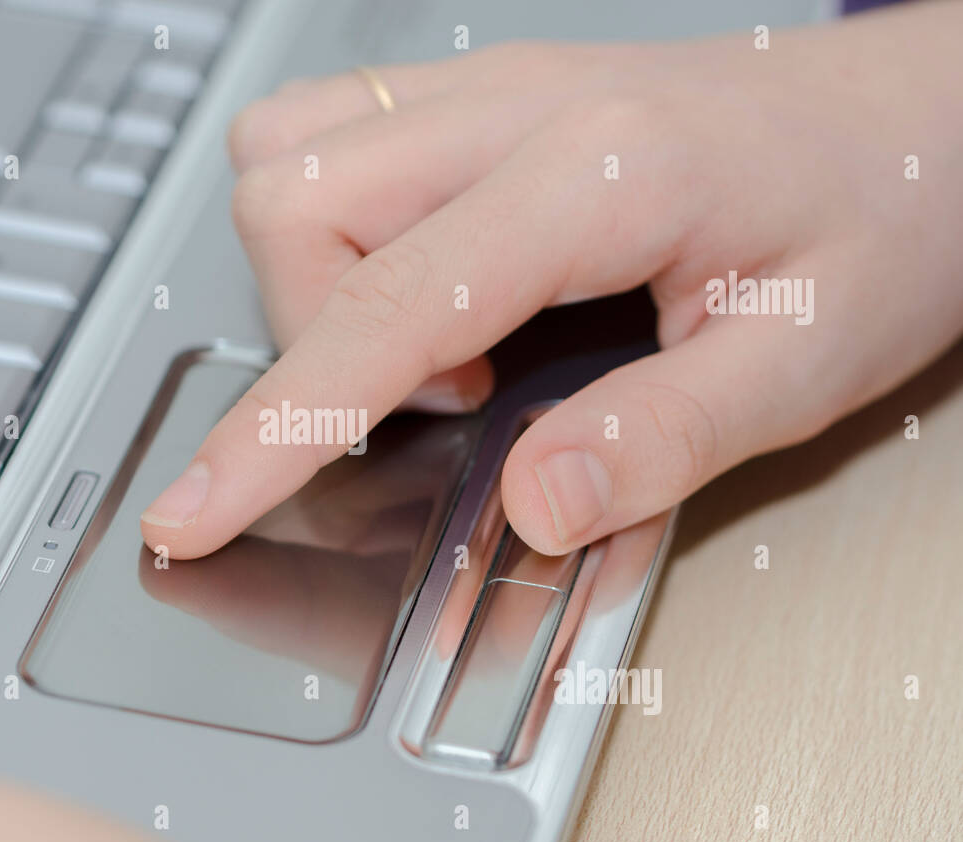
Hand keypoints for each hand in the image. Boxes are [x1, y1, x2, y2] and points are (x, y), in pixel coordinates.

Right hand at [140, 2, 962, 559]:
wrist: (921, 119)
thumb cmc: (883, 218)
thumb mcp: (800, 361)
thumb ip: (658, 440)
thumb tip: (531, 505)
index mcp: (598, 172)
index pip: (382, 310)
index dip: (272, 430)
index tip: (195, 509)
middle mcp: (518, 107)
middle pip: (291, 199)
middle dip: (311, 338)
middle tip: (446, 405)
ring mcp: (491, 87)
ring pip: (288, 154)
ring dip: (316, 279)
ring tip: (442, 349)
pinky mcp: (482, 98)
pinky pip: (333, 136)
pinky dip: (338, 234)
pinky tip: (434, 289)